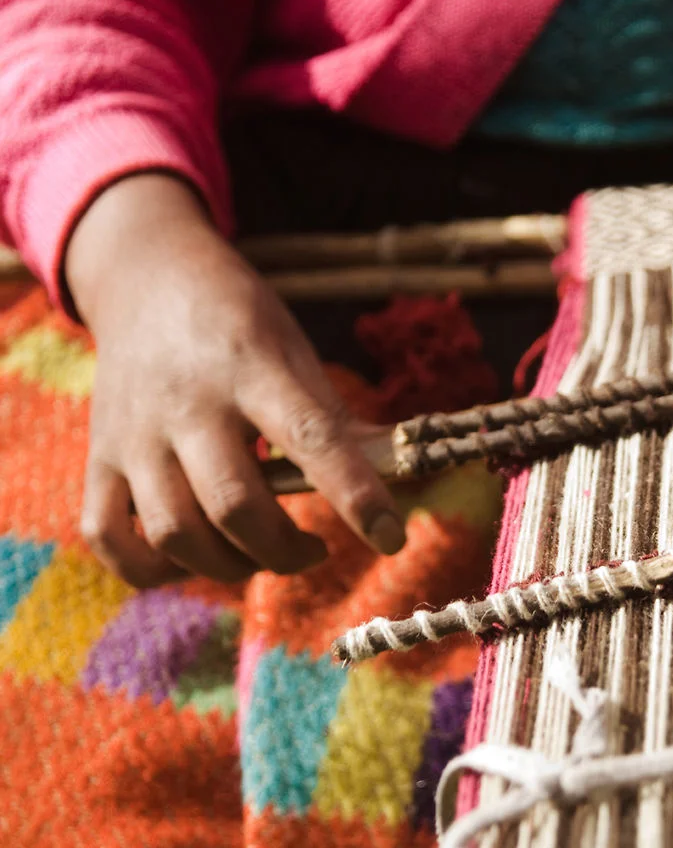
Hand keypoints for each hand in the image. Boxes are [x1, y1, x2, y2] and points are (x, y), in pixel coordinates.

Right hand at [67, 174, 405, 586]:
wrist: (146, 278)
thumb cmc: (239, 322)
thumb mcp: (295, 350)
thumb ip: (336, 417)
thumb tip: (399, 472)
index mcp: (253, 369)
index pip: (312, 439)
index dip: (356, 495)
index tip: (391, 536)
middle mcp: (188, 404)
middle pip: (233, 506)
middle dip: (285, 551)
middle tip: (314, 549)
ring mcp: (135, 434)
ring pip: (174, 532)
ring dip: (229, 567)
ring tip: (259, 554)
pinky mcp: (98, 457)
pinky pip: (107, 538)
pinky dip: (151, 569)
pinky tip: (192, 559)